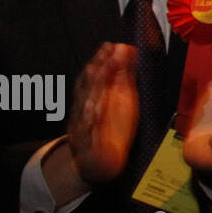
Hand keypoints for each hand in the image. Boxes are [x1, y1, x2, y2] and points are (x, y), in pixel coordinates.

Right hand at [67, 43, 138, 186]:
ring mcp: (84, 128)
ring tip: (101, 76)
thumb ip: (123, 74)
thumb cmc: (110, 126)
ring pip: (86, 108)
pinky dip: (90, 122)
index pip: (94, 76)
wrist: (97, 165)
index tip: (111, 46)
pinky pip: (88, 134)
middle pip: (89, 88)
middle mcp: (85, 111)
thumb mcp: (120, 98)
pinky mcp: (87, 147)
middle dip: (98, 71)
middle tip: (107, 55)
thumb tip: (127, 48)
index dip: (101, 61)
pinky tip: (96, 110)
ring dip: (94, 90)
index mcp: (92, 98)